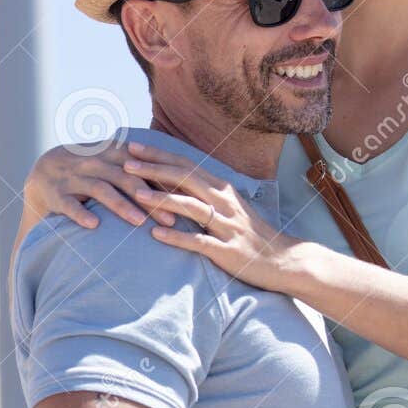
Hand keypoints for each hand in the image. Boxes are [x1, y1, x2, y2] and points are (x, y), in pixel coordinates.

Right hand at [23, 141, 178, 229]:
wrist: (43, 172)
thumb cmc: (89, 173)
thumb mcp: (113, 163)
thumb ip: (142, 170)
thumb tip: (184, 183)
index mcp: (111, 154)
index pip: (142, 167)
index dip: (163, 182)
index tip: (184, 202)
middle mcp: (93, 163)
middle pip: (125, 177)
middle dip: (149, 198)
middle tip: (170, 219)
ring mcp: (73, 178)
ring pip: (100, 189)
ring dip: (121, 206)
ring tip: (139, 223)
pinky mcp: (55, 194)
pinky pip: (68, 204)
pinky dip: (80, 213)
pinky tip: (94, 225)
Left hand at [120, 141, 298, 291]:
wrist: (282, 260)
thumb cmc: (249, 233)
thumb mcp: (228, 207)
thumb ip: (204, 193)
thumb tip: (175, 179)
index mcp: (221, 189)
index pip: (185, 165)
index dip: (159, 155)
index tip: (133, 147)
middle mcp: (223, 202)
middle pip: (185, 178)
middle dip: (154, 169)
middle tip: (125, 163)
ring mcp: (226, 225)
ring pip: (191, 206)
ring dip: (162, 199)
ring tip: (136, 194)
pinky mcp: (226, 249)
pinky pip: (199, 241)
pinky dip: (177, 237)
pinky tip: (156, 235)